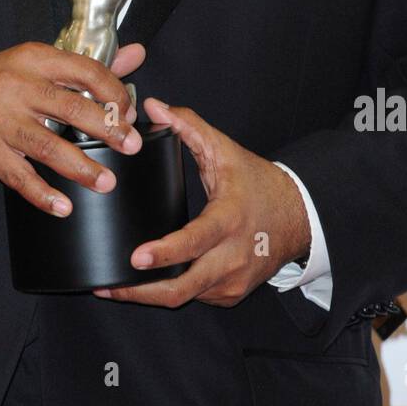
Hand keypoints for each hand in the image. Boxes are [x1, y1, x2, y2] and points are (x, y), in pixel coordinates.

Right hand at [0, 41, 145, 216]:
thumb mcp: (38, 64)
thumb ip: (88, 65)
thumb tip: (135, 54)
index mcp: (35, 60)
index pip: (85, 71)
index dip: (113, 92)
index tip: (128, 112)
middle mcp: (18, 88)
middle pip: (71, 108)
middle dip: (107, 130)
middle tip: (131, 146)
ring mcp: (0, 121)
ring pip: (48, 147)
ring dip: (81, 168)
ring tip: (106, 182)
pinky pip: (19, 177)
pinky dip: (42, 194)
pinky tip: (63, 206)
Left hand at [92, 98, 311, 307]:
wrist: (299, 216)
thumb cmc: (259, 183)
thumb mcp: (225, 150)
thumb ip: (188, 126)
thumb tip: (155, 107)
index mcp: (229, 219)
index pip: (195, 241)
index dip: (165, 253)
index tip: (136, 258)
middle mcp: (232, 256)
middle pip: (183, 288)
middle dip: (141, 292)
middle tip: (107, 286)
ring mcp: (232, 281)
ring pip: (185, 297)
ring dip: (149, 295)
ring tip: (114, 287)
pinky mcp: (230, 295)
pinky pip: (195, 298)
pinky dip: (171, 291)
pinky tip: (147, 284)